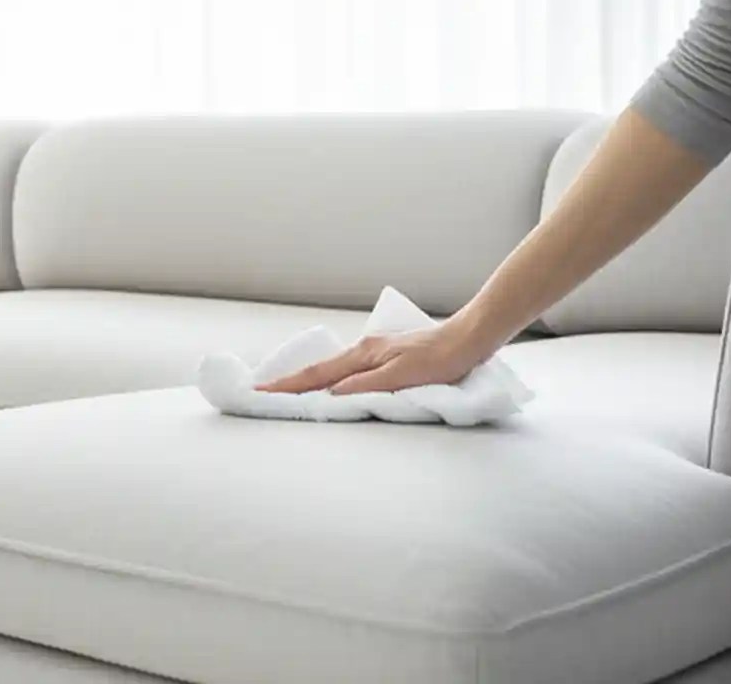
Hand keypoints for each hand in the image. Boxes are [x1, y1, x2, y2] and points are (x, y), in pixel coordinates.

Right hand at [255, 319, 493, 394]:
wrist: (469, 338)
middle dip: (290, 382)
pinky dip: (330, 378)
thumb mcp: (403, 376)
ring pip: (333, 369)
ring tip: (288, 391)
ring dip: (309, 381)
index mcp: (364, 356)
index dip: (289, 386)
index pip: (318, 376)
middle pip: (319, 370)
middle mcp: (364, 351)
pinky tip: (331, 383)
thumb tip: (331, 394)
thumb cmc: (441, 359)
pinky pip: (347, 370)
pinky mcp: (387, 357)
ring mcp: (375, 353)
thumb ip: (366, 386)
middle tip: (263, 392)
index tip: (261, 392)